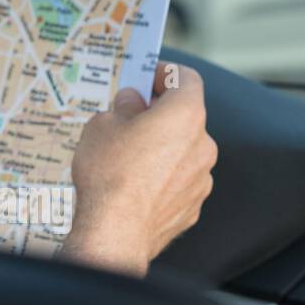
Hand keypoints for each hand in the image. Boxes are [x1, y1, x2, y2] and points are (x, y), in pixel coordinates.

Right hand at [60, 63, 216, 276]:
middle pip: (184, 117)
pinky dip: (160, 176)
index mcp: (184, 115)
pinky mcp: (193, 205)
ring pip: (181, 150)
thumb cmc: (109, 174)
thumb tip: (131, 103)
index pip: (186, 79)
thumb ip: (123, 108)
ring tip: (125, 156)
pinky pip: (178, 180)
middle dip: (157, 114)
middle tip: (127, 116)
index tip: (146, 76)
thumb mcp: (102, 124)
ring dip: (159, 147)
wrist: (115, 231)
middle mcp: (202, 144)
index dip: (164, 73)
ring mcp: (201, 177)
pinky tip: (133, 183)